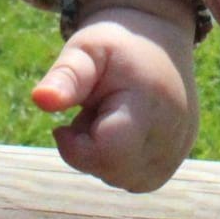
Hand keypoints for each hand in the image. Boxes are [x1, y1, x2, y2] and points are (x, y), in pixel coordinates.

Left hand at [30, 0, 198, 193]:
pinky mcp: (178, 155)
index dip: (77, 147)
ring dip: (106, 158)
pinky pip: (139, 178)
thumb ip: (65, 76)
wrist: (158, 38)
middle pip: (116, 172)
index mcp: (150, 104)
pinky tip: (122, 132)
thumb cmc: (115, 45)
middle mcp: (173, 132)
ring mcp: (179, 147)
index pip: (109, 154)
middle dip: (90, 151)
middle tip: (92, 114)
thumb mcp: (85, 50)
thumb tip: (40, 100)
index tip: (68, 121)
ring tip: (110, 119)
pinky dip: (122, 162)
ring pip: (126, 180)